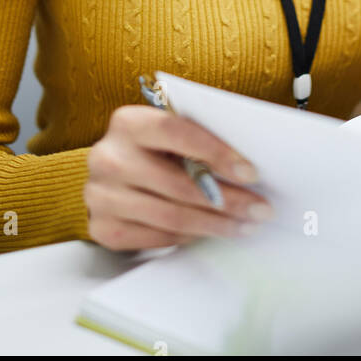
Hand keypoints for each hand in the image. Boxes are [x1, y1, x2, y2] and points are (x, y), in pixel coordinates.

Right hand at [84, 105, 273, 251]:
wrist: (110, 172)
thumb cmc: (152, 149)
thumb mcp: (169, 134)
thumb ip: (198, 140)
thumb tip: (248, 169)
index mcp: (128, 122)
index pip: (176, 132)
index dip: (216, 152)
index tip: (251, 173)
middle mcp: (107, 157)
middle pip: (177, 183)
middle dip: (227, 199)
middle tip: (260, 210)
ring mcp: (101, 195)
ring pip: (170, 216)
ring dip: (214, 224)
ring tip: (244, 226)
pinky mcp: (102, 228)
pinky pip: (156, 238)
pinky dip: (188, 237)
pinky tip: (209, 233)